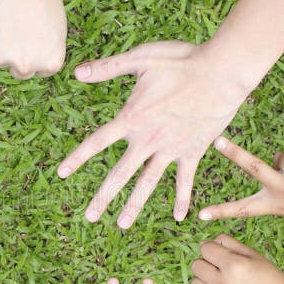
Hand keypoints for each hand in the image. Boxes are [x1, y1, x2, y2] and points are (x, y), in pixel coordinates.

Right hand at [0, 0, 66, 78]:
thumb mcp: (55, 29)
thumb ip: (42, 50)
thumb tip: (26, 61)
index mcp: (51, 63)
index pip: (39, 70)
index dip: (34, 53)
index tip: (32, 38)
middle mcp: (27, 66)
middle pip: (19, 71)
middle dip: (17, 54)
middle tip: (17, 29)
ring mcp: (2, 58)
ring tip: (6, 14)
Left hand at [57, 41, 248, 227]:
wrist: (222, 71)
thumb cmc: (181, 60)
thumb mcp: (141, 58)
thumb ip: (108, 67)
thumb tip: (76, 72)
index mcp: (131, 118)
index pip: (97, 142)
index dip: (78, 158)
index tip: (61, 173)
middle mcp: (148, 139)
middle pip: (119, 174)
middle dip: (102, 197)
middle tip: (88, 217)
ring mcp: (171, 149)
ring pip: (148, 184)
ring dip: (134, 205)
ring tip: (121, 225)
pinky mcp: (193, 151)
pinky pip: (185, 181)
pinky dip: (182, 199)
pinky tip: (179, 218)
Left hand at [191, 234, 283, 283]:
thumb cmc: (267, 274)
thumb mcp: (251, 253)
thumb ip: (227, 243)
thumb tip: (203, 243)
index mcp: (233, 265)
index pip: (204, 249)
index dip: (212, 248)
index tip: (222, 253)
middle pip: (196, 265)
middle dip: (206, 262)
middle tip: (222, 267)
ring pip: (195, 282)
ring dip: (205, 279)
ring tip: (222, 280)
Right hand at [199, 137, 283, 222]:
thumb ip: (274, 186)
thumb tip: (272, 160)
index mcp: (273, 205)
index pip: (241, 209)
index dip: (220, 211)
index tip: (200, 215)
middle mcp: (281, 192)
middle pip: (252, 167)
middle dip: (232, 152)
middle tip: (217, 140)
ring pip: (281, 156)